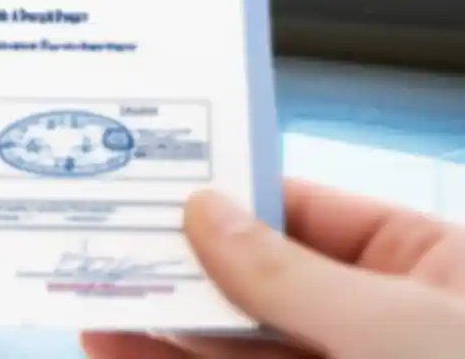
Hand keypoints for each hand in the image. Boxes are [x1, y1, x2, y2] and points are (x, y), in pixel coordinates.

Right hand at [82, 179, 464, 358]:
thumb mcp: (393, 326)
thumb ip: (284, 271)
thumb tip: (200, 208)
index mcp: (431, 269)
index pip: (314, 213)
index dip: (234, 194)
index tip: (153, 182)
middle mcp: (382, 323)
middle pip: (265, 279)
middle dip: (185, 264)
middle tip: (102, 240)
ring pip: (240, 346)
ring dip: (166, 327)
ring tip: (92, 301)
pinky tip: (120, 351)